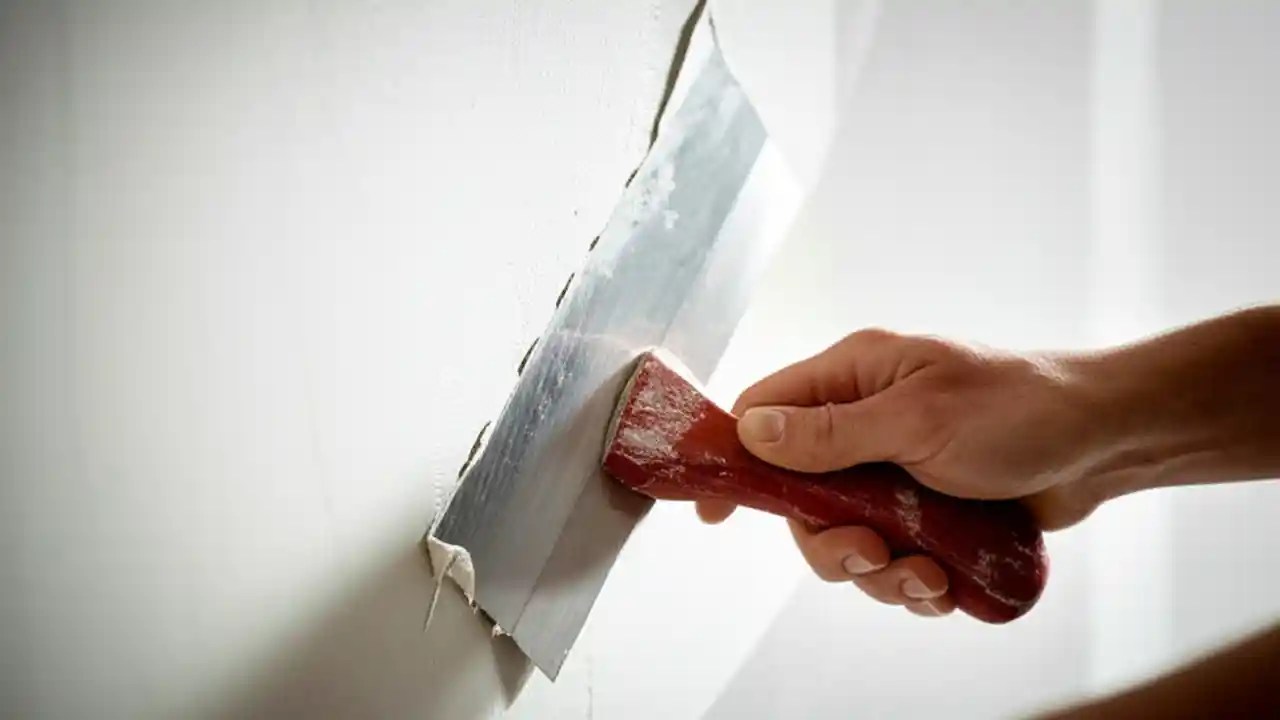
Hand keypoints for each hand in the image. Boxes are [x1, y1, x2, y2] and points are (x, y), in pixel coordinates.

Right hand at [697, 328, 1107, 616]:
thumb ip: (832, 431)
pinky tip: (945, 585)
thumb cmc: (1019, 408)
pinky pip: (891, 561)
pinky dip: (911, 583)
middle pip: (801, 498)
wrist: (1103, 443)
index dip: (734, 457)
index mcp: (853, 377)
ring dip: (879, 572)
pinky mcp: (925, 514)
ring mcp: (893, 473)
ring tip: (928, 576)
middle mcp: (863, 424)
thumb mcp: (919, 417)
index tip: (713, 512)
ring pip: (846, 539)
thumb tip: (750, 430)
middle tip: (870, 553)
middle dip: (831, 541)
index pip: (764, 411)